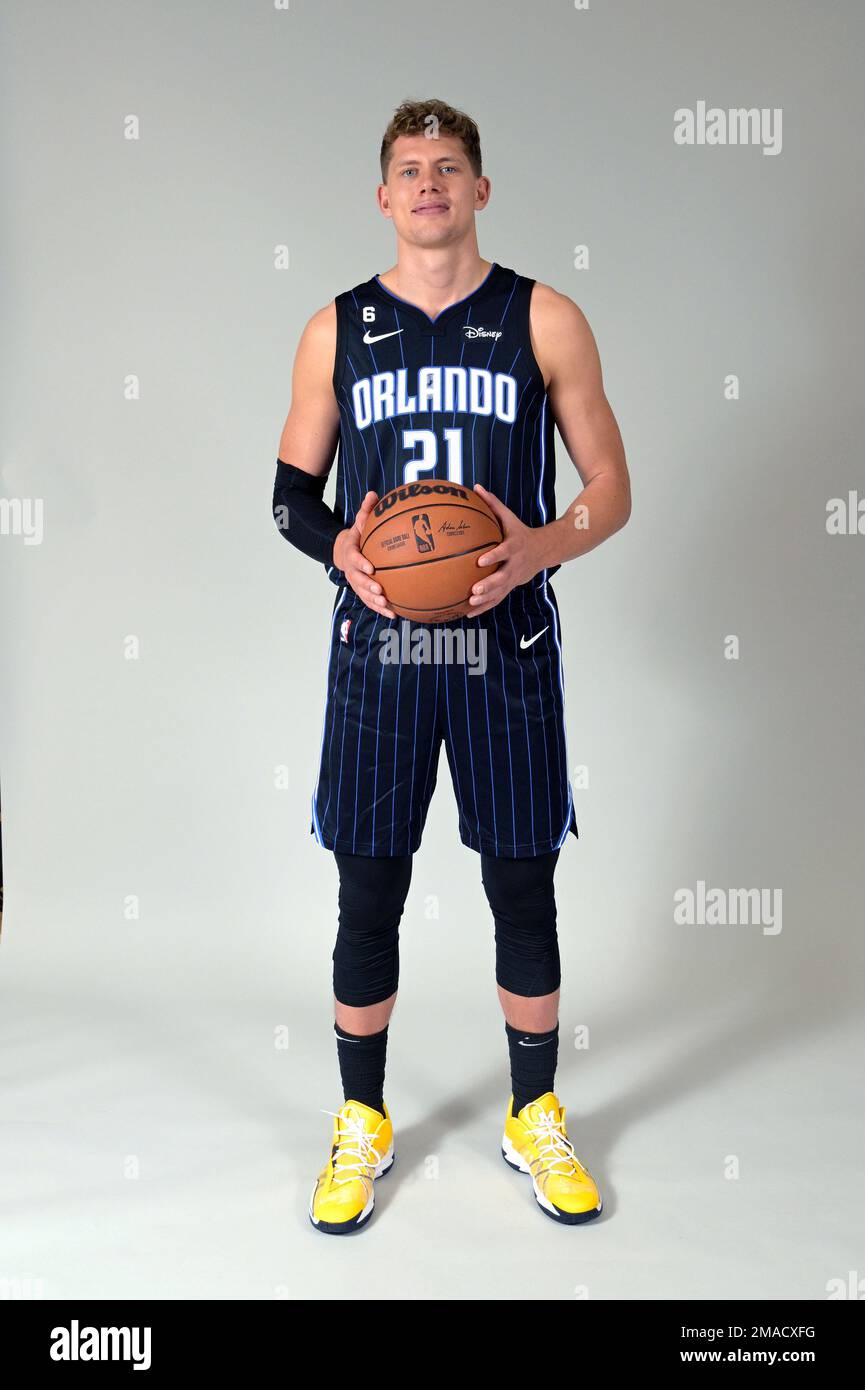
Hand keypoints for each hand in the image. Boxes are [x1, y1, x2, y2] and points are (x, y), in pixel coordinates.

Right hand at [333, 491, 395, 618]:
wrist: (344, 552)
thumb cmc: (358, 536)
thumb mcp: (359, 522)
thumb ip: (366, 511)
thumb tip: (373, 493)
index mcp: (351, 553)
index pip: (354, 559)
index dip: (361, 564)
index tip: (371, 567)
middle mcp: (352, 571)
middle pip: (357, 581)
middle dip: (368, 586)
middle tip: (380, 590)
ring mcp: (356, 583)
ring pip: (363, 595)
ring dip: (374, 602)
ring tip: (386, 606)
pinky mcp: (363, 592)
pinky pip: (371, 602)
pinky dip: (381, 609)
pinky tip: (395, 614)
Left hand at [467, 484, 545, 615]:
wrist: (544, 551)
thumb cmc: (521, 532)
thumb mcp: (509, 517)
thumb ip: (493, 504)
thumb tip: (476, 487)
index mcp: (514, 547)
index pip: (504, 552)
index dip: (494, 557)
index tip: (480, 561)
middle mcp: (515, 565)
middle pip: (503, 577)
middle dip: (489, 585)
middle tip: (475, 590)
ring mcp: (514, 578)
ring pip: (500, 592)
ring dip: (486, 600)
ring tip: (471, 604)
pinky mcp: (511, 587)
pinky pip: (497, 599)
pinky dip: (484, 607)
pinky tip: (469, 613)